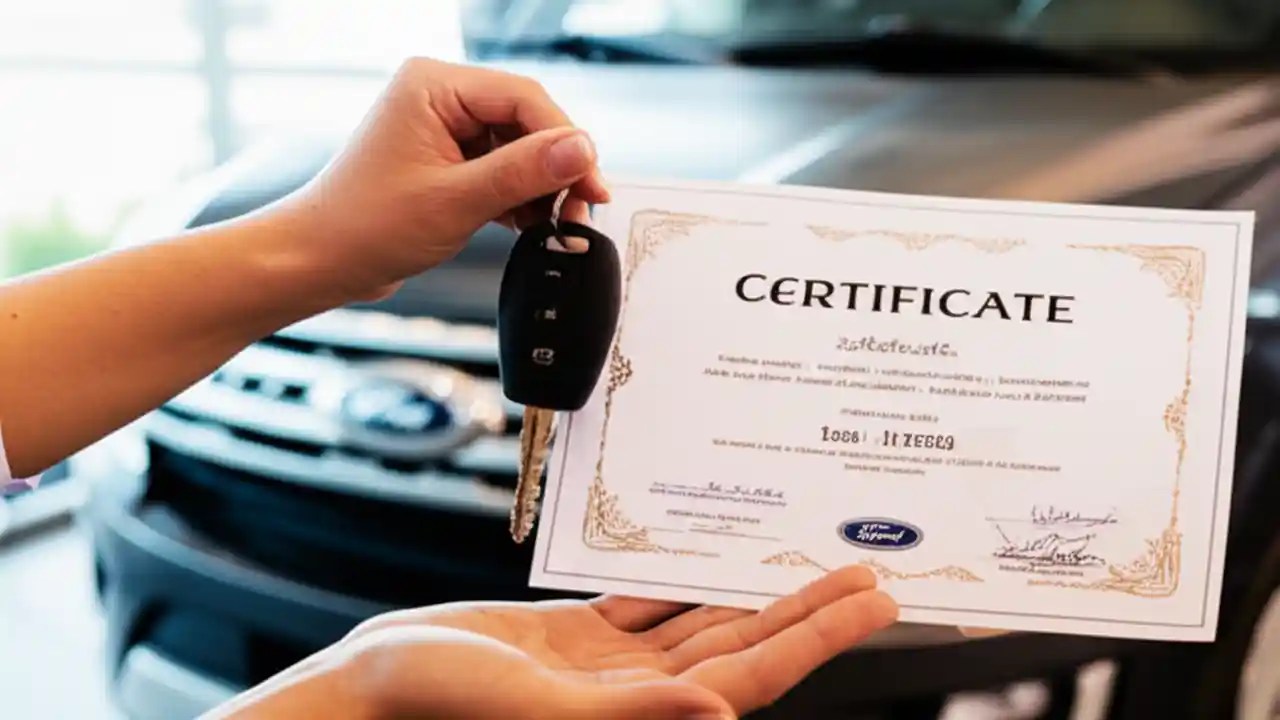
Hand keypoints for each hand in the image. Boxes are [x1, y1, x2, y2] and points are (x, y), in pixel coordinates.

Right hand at [218, 566, 896, 719]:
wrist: (370, 689)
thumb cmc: (434, 707)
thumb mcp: (536, 705)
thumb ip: (630, 712)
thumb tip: (720, 713)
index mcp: (641, 717)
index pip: (754, 671)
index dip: (819, 637)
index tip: (873, 601)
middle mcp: (637, 694)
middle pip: (745, 643)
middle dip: (807, 608)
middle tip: (866, 568)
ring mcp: (608, 666)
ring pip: (702, 621)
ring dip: (753, 589)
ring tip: (803, 554)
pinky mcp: (574, 640)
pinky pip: (644, 602)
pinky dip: (679, 577)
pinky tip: (704, 551)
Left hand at [280, 57, 609, 302]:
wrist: (319, 261)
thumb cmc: (365, 226)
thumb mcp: (456, 200)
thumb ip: (523, 173)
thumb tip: (582, 149)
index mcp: (433, 86)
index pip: (524, 98)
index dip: (566, 140)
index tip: (592, 181)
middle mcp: (439, 98)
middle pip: (526, 122)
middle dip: (556, 168)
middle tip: (580, 209)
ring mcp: (443, 129)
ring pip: (518, 149)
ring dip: (541, 187)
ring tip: (554, 224)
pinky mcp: (446, 160)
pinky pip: (501, 169)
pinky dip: (520, 197)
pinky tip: (529, 225)